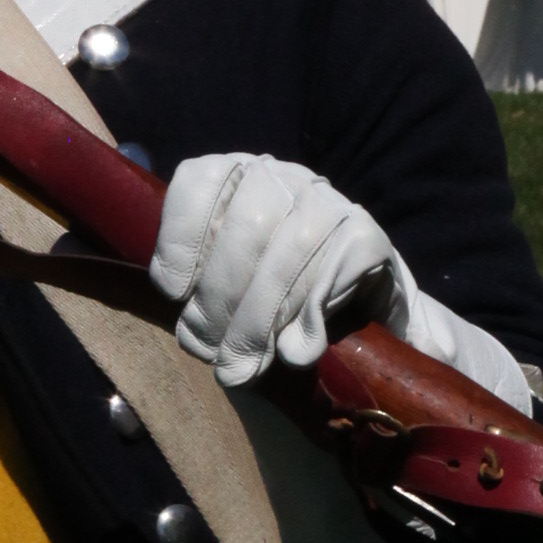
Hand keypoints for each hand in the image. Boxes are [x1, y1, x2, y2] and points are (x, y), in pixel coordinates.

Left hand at [150, 152, 404, 387]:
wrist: (364, 300)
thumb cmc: (278, 291)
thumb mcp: (230, 282)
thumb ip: (205, 295)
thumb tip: (195, 337)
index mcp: (238, 175)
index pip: (199, 182)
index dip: (180, 240)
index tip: (175, 294)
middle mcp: (285, 177)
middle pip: (245, 228)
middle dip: (219, 298)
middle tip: (208, 350)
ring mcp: (331, 203)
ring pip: (288, 254)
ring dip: (258, 320)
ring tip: (242, 367)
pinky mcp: (367, 238)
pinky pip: (331, 277)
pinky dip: (306, 320)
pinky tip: (295, 353)